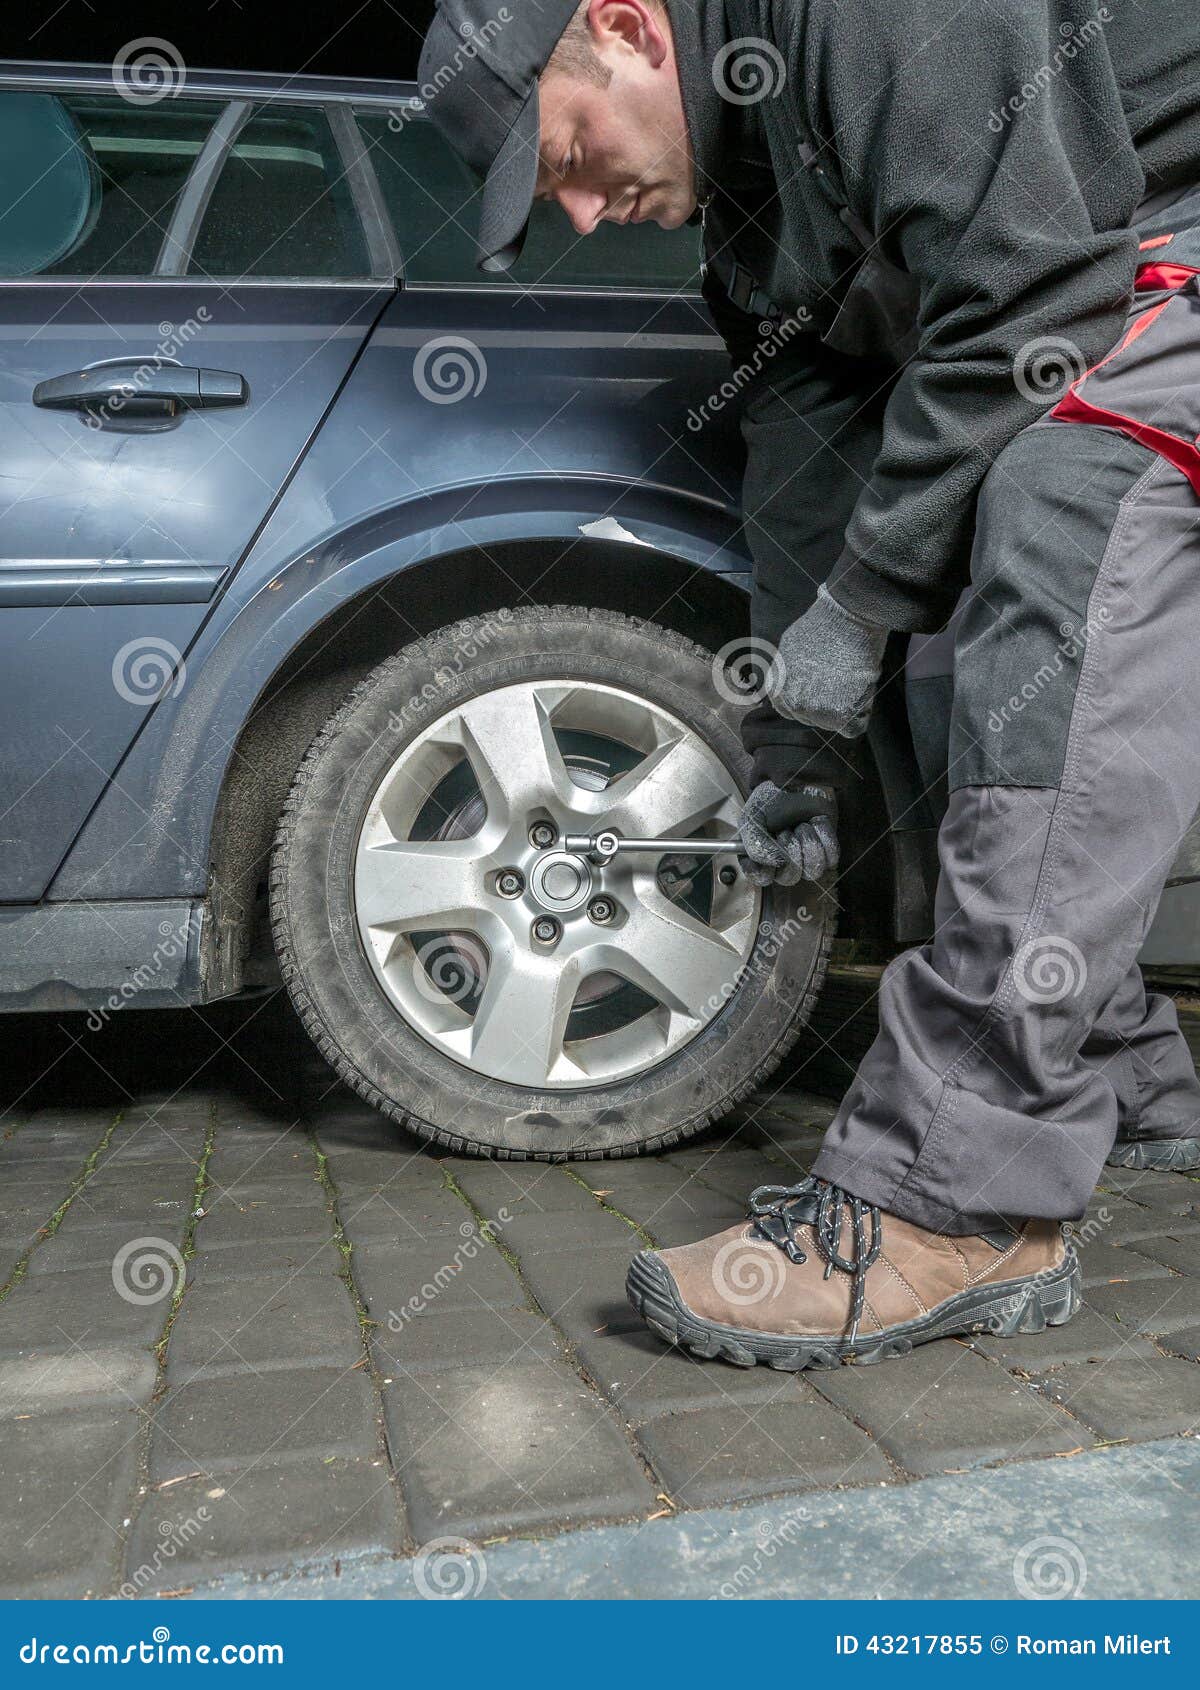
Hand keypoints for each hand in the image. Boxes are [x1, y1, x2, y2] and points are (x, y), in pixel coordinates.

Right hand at [737, 779, 838, 886]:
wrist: (798, 778)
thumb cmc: (772, 799)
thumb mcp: (752, 818)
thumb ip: (755, 845)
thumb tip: (776, 863)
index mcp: (762, 858)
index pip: (762, 878)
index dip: (766, 868)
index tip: (770, 851)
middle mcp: (784, 862)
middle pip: (790, 877)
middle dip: (789, 847)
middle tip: (786, 829)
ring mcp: (806, 857)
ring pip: (812, 871)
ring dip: (807, 841)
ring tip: (802, 824)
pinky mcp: (827, 849)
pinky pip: (830, 857)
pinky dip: (823, 834)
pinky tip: (816, 821)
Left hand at [770, 584, 888, 737]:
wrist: (847, 619)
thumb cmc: (824, 624)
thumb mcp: (792, 646)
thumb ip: (790, 669)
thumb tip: (797, 679)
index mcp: (779, 685)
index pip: (787, 708)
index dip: (806, 701)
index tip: (821, 694)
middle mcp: (793, 700)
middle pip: (810, 718)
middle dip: (825, 706)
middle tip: (843, 685)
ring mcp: (815, 710)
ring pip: (831, 723)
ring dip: (844, 708)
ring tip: (854, 682)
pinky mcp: (839, 715)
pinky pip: (852, 728)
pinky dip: (861, 715)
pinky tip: (864, 696)